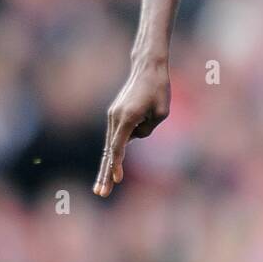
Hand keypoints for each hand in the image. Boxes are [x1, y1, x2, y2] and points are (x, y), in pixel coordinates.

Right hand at [93, 58, 170, 196]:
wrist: (148, 67)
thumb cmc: (159, 88)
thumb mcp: (162, 113)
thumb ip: (148, 130)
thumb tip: (135, 137)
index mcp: (127, 117)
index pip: (118, 146)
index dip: (117, 164)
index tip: (117, 179)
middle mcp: (116, 117)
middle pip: (109, 151)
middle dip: (105, 174)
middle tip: (100, 194)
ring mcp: (113, 116)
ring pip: (111, 146)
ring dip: (107, 168)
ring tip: (101, 189)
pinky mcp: (115, 115)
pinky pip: (116, 138)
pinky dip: (114, 153)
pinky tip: (116, 164)